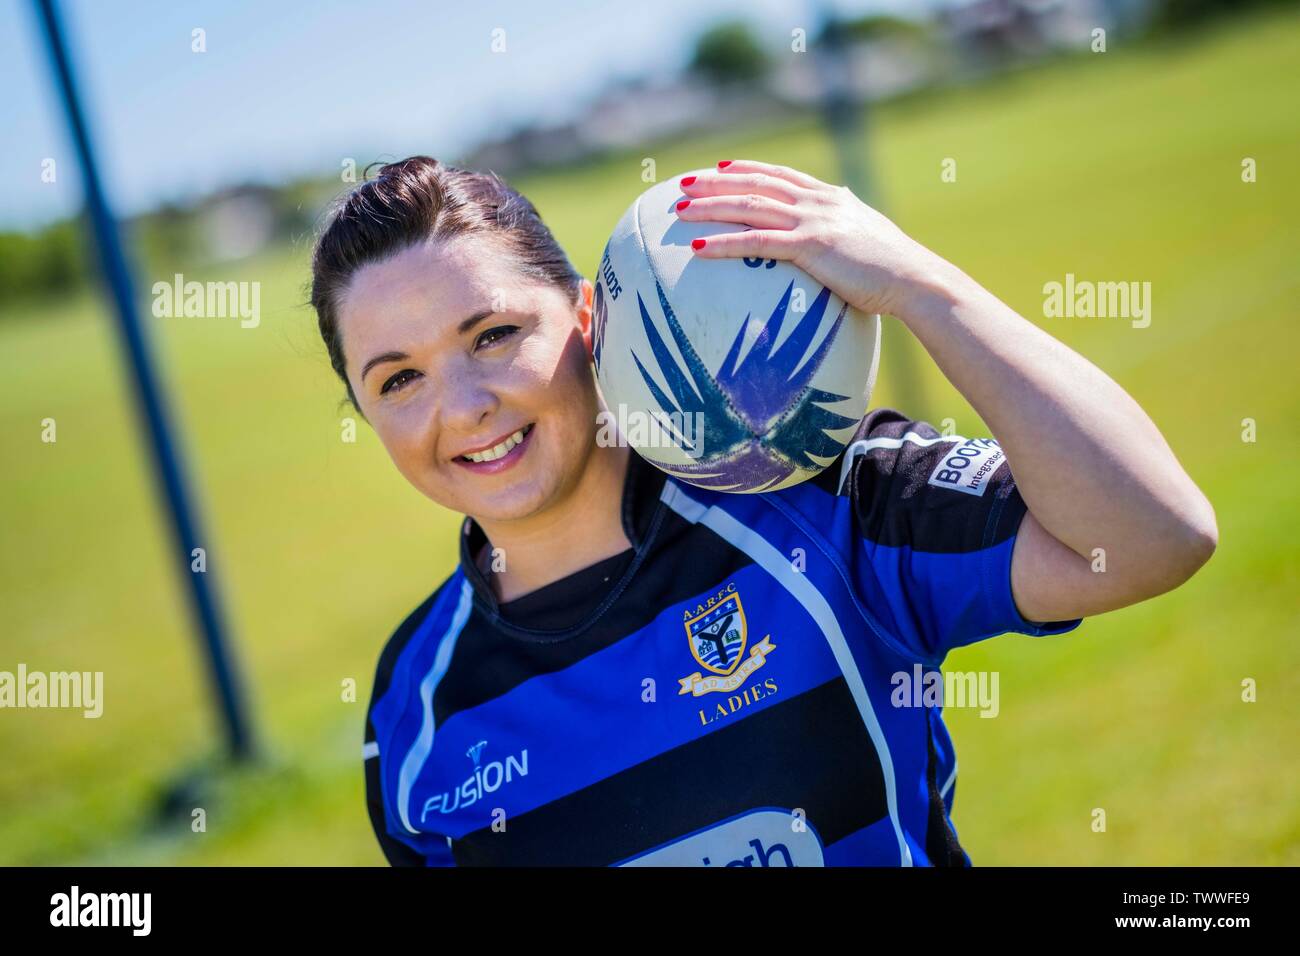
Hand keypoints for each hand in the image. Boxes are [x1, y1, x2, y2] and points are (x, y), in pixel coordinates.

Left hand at [676, 159, 945, 318]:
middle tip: (682, 185)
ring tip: (678, 211)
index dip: (747, 169)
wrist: (915, 279)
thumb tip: (834, 242)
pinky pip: (756, 242)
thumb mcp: (866, 241)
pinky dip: (724, 243)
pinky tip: (698, 248)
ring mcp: (814, 221)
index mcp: (832, 197)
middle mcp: (819, 201)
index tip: (719, 167)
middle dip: (714, 183)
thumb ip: (844, 233)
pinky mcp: (811, 245)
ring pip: (749, 207)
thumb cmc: (894, 272)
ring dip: (709, 208)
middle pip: (755, 184)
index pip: (780, 175)